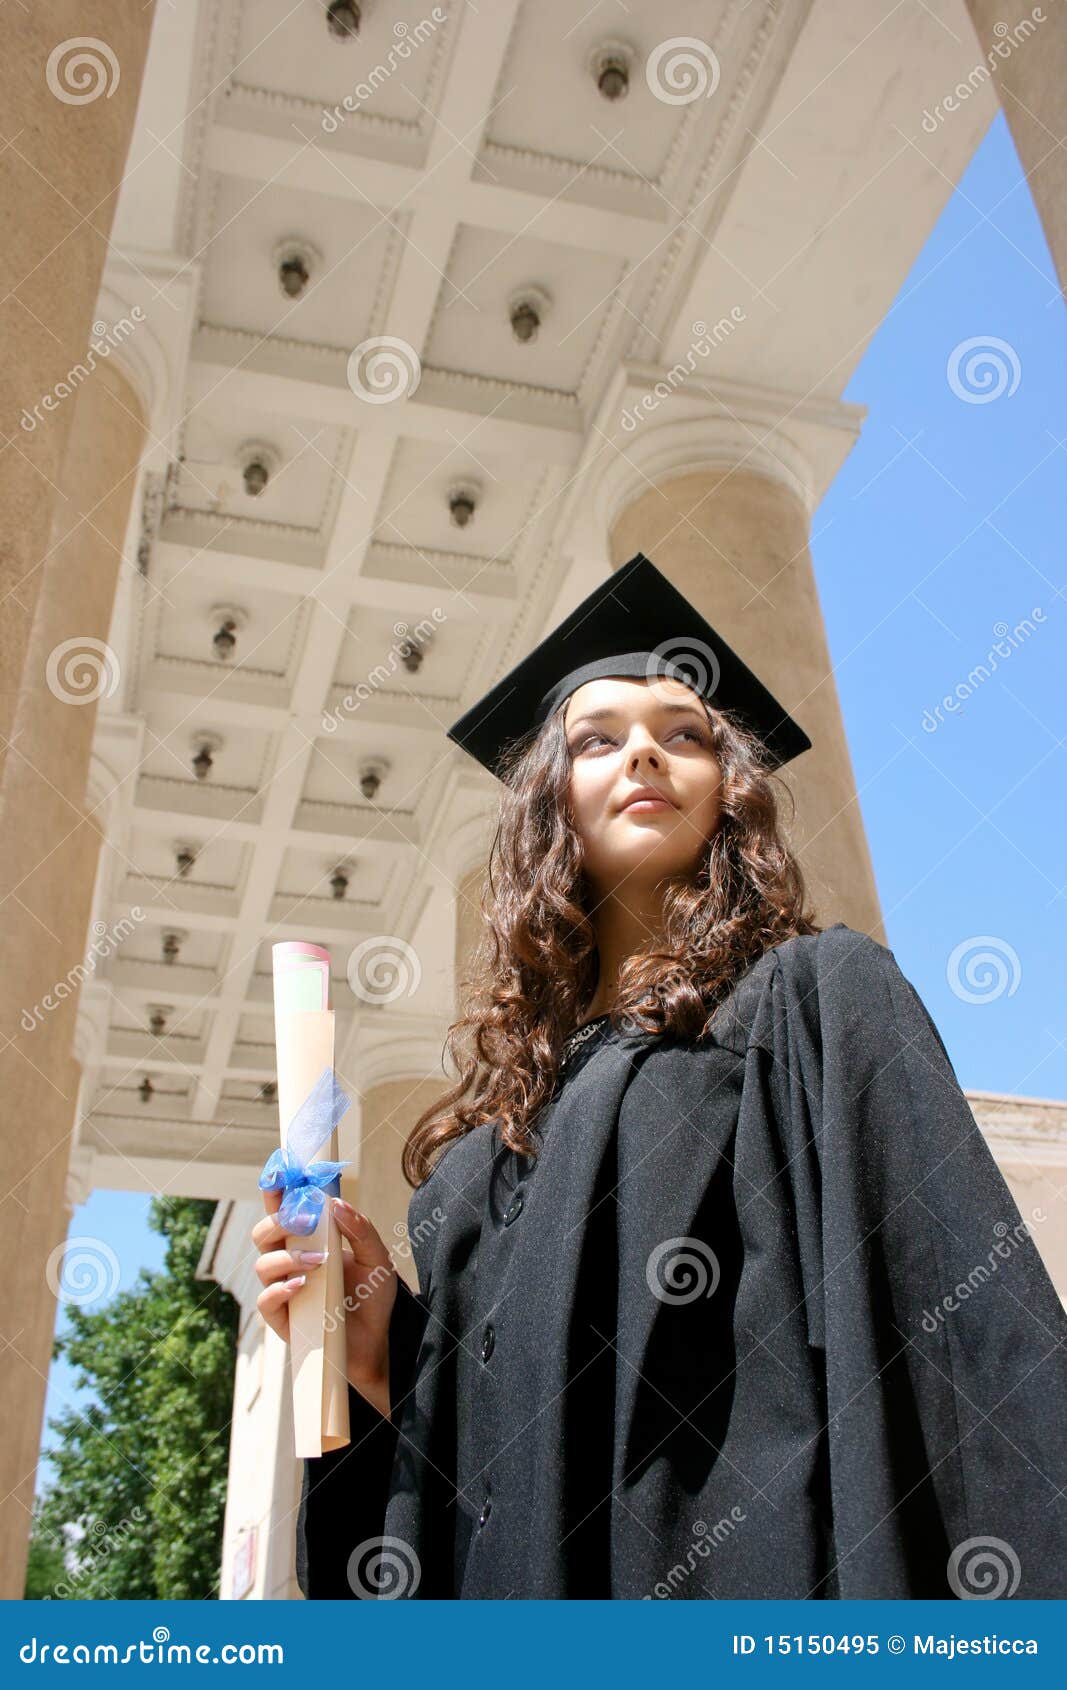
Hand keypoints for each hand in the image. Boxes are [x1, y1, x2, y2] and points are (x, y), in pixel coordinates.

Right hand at [252, 1189, 397, 1416]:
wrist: (375, 1342)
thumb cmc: (372, 1297)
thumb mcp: (377, 1258)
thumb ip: (360, 1229)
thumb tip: (337, 1204)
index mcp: (308, 1240)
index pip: (284, 1208)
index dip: (276, 1187)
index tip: (280, 1169)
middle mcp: (289, 1260)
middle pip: (263, 1231)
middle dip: (278, 1219)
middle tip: (304, 1218)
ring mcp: (283, 1288)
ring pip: (263, 1263)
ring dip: (287, 1256)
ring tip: (317, 1262)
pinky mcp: (282, 1317)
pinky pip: (266, 1300)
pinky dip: (280, 1289)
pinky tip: (302, 1285)